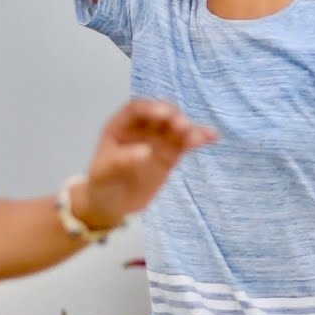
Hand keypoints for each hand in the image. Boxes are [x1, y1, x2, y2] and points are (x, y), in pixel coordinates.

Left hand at [72, 101, 216, 229]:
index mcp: (121, 126)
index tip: (162, 114)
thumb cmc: (102, 185)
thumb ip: (122, 160)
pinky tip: (212, 137)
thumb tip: (146, 151)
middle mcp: (142, 129)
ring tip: (199, 136)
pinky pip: (186, 143)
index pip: (137, 109)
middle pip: (161, 115)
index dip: (151, 108)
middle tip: (182, 126)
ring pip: (177, 128)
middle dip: (173, 116)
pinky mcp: (171, 154)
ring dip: (189, 128)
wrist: (111, 206)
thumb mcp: (104, 173)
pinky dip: (199, 139)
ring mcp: (158, 141)